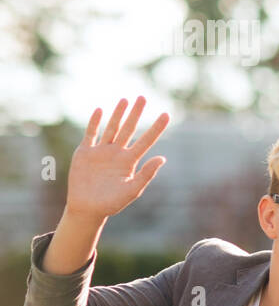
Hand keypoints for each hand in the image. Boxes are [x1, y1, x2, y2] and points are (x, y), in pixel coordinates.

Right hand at [65, 97, 169, 221]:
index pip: (146, 140)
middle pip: (129, 129)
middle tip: (143, 97)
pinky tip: (100, 110)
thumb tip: (162, 158)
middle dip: (136, 114)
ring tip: (125, 100)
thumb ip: (147, 174)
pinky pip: (91, 134)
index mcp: (130, 161)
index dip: (156, 128)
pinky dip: (94, 123)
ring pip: (111, 128)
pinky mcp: (85, 153)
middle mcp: (117, 153)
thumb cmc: (112, 202)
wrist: (88, 208)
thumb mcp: (133, 189)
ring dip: (117, 114)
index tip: (166, 114)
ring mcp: (101, 151)